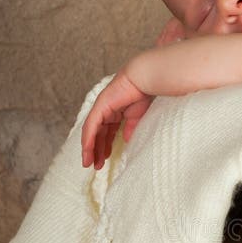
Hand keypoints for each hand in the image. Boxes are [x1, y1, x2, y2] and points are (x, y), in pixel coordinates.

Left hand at [81, 17, 184, 170]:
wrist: (153, 76)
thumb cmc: (152, 92)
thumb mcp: (141, 116)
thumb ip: (133, 128)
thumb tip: (127, 140)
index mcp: (119, 110)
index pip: (108, 131)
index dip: (105, 145)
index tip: (104, 161)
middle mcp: (109, 108)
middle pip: (99, 132)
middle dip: (96, 149)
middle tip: (95, 166)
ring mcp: (104, 105)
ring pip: (92, 130)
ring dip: (90, 147)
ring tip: (89, 163)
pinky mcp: (103, 104)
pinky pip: (92, 124)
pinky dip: (89, 138)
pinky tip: (88, 150)